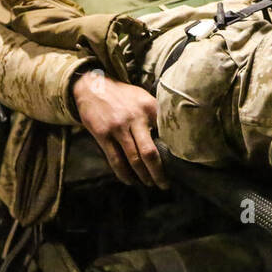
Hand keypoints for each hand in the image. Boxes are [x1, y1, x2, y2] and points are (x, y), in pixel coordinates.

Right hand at [72, 69, 166, 188]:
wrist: (93, 87)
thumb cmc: (123, 95)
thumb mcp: (143, 98)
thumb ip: (156, 115)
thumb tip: (170, 138)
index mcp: (149, 108)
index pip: (166, 134)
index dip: (172, 152)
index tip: (178, 165)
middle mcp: (135, 118)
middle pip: (149, 152)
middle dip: (158, 173)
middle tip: (164, 184)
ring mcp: (118, 127)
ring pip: (133, 159)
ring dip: (142, 176)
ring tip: (149, 184)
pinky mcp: (103, 135)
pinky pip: (115, 160)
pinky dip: (123, 174)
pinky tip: (130, 180)